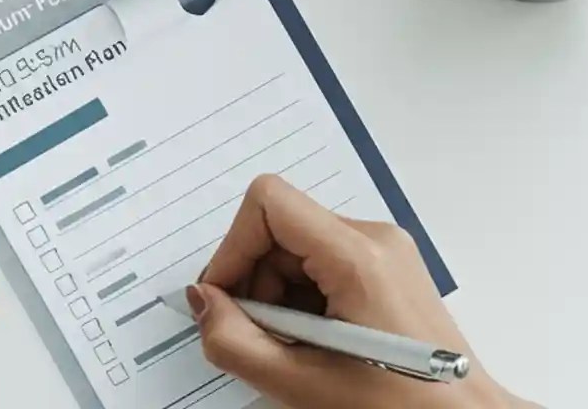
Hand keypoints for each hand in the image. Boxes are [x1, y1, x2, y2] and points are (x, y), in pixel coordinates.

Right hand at [191, 174, 532, 408]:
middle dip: (255, 283)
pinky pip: (320, 265)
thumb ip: (233, 340)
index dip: (233, 248)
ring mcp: (384, 252)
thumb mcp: (299, 385)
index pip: (270, 202)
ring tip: (296, 349)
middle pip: (279, 229)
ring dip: (277, 298)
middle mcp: (375, 240)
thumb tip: (203, 301)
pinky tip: (314, 343)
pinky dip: (302, 302)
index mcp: (359, 256)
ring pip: (296, 249)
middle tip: (261, 337)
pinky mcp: (385, 269)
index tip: (225, 297)